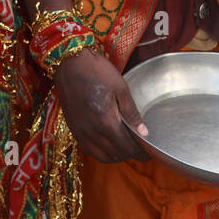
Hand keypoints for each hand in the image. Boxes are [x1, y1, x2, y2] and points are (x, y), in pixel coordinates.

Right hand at [54, 49, 151, 163]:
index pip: (126, 147)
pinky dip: (102, 153)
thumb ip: (131, 113)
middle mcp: (92, 131)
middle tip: (140, 149)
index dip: (139, 153)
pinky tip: (109, 145)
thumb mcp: (120, 88)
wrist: (69, 62)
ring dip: (117, 156)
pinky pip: (90, 150)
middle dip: (130, 154)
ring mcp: (81, 132)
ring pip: (103, 156)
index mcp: (105, 120)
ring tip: (126, 148)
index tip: (148, 152)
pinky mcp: (73, 129)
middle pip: (116, 154)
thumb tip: (144, 132)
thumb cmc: (97, 70)